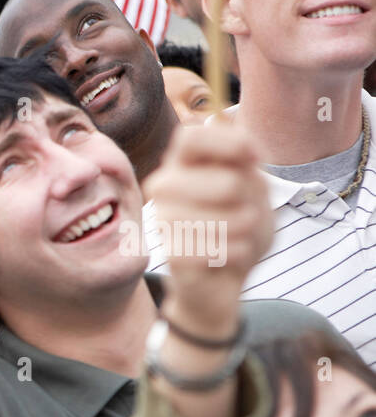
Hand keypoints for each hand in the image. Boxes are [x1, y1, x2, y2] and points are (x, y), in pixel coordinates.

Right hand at [143, 122, 270, 336]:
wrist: (225, 279)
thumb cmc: (238, 225)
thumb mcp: (253, 186)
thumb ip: (245, 160)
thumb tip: (239, 142)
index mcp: (183, 163)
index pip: (190, 137)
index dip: (227, 144)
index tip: (254, 159)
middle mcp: (164, 187)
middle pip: (223, 182)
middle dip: (249, 198)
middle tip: (248, 209)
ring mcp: (163, 220)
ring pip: (220, 218)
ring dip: (246, 228)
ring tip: (244, 233)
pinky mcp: (171, 253)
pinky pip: (216, 249)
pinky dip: (238, 253)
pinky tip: (236, 254)